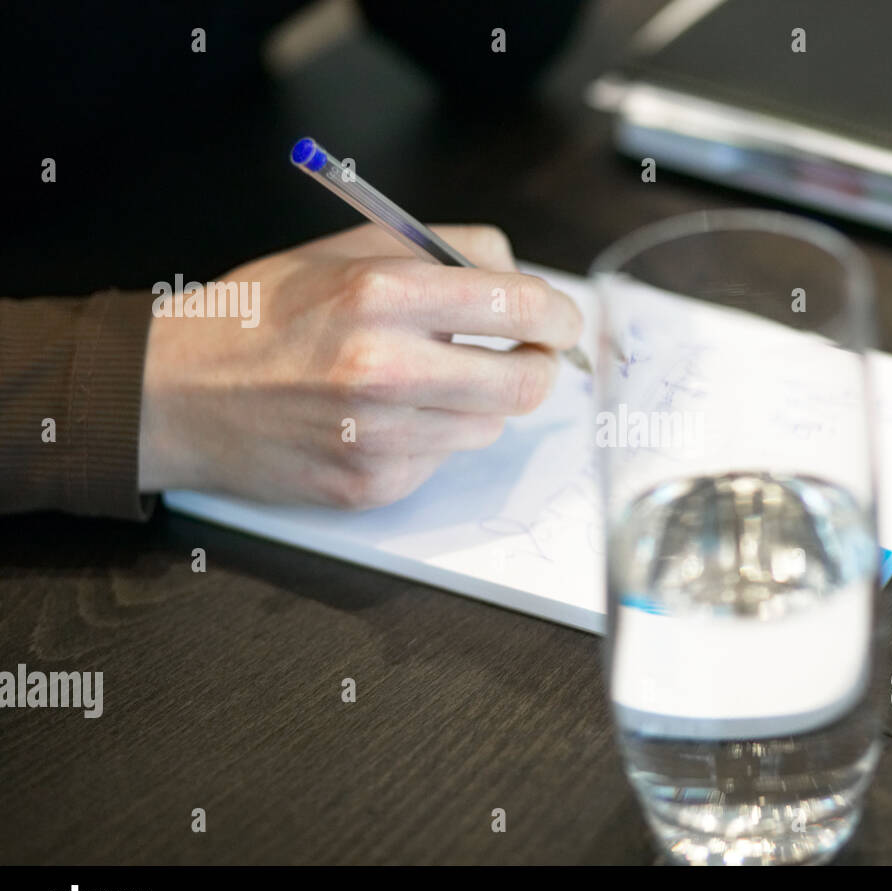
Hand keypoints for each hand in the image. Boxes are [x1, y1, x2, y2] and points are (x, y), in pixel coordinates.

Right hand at [138, 223, 581, 507]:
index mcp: (381, 296)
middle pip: (524, 383)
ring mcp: (380, 438)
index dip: (558, 315)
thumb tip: (518, 276)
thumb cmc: (264, 314)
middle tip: (529, 357)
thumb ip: (446, 252)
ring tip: (427, 381)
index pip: (518, 308)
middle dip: (540, 367)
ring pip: (489, 426)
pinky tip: (386, 417)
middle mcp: (385, 370)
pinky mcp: (372, 486)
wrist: (176, 392)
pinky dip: (433, 436)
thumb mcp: (349, 250)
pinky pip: (443, 459)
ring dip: (480, 402)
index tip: (562, 320)